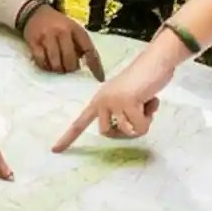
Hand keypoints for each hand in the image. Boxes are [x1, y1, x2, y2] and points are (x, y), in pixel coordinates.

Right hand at [22, 6, 104, 79]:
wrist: (35, 13)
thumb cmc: (58, 24)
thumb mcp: (73, 29)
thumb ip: (80, 44)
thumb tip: (87, 66)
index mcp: (75, 29)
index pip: (89, 49)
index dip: (95, 66)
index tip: (99, 78)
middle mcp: (62, 32)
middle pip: (70, 60)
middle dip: (71, 69)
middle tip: (69, 69)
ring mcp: (47, 37)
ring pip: (56, 63)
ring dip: (58, 70)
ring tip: (58, 68)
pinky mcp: (34, 42)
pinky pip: (41, 61)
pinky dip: (45, 67)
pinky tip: (47, 64)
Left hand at [51, 51, 173, 151]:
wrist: (156, 60)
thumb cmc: (144, 80)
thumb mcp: (126, 99)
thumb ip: (121, 113)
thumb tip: (128, 132)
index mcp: (98, 100)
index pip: (79, 122)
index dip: (68, 138)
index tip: (55, 150)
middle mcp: (101, 101)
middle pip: (108, 133)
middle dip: (125, 130)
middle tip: (138, 114)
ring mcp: (113, 102)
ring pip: (128, 132)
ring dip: (142, 121)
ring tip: (145, 102)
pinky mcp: (127, 103)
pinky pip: (140, 127)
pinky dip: (149, 118)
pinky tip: (150, 100)